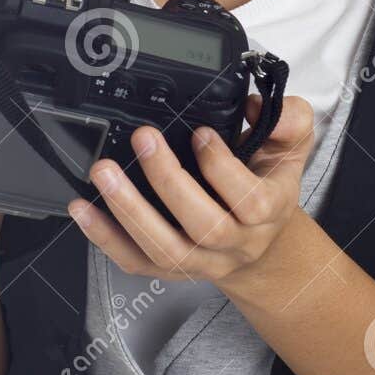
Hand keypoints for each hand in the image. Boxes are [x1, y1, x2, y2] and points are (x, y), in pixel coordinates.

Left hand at [69, 92, 315, 290]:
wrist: (262, 245)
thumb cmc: (268, 186)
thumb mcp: (290, 148)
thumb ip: (288, 119)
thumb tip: (253, 105)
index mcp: (268, 212)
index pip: (249, 199)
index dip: (222, 167)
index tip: (200, 132)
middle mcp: (235, 243)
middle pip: (204, 226)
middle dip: (168, 181)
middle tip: (144, 139)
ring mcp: (201, 261)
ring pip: (164, 248)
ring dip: (129, 210)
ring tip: (104, 173)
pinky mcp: (170, 269)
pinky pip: (135, 261)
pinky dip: (105, 237)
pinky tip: (84, 209)